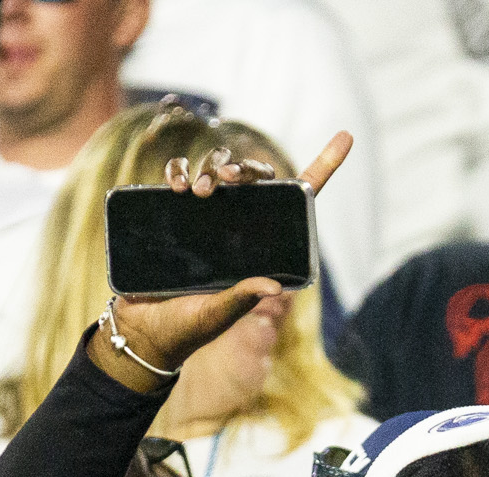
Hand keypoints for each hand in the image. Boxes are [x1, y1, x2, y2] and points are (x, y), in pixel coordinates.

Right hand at [90, 124, 353, 390]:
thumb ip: (243, 297)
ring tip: (198, 191)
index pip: (299, 199)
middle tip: (228, 179)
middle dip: (244, 167)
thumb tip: (272, 287)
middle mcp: (238, 226)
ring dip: (209, 167)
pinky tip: (174, 185)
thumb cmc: (187, 328)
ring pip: (215, 168)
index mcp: (262, 246)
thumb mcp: (218, 314)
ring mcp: (205, 216)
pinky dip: (177, 169)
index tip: (346, 136)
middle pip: (253, 176)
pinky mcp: (173, 212)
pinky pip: (179, 173)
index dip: (324, 165)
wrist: (142, 329)